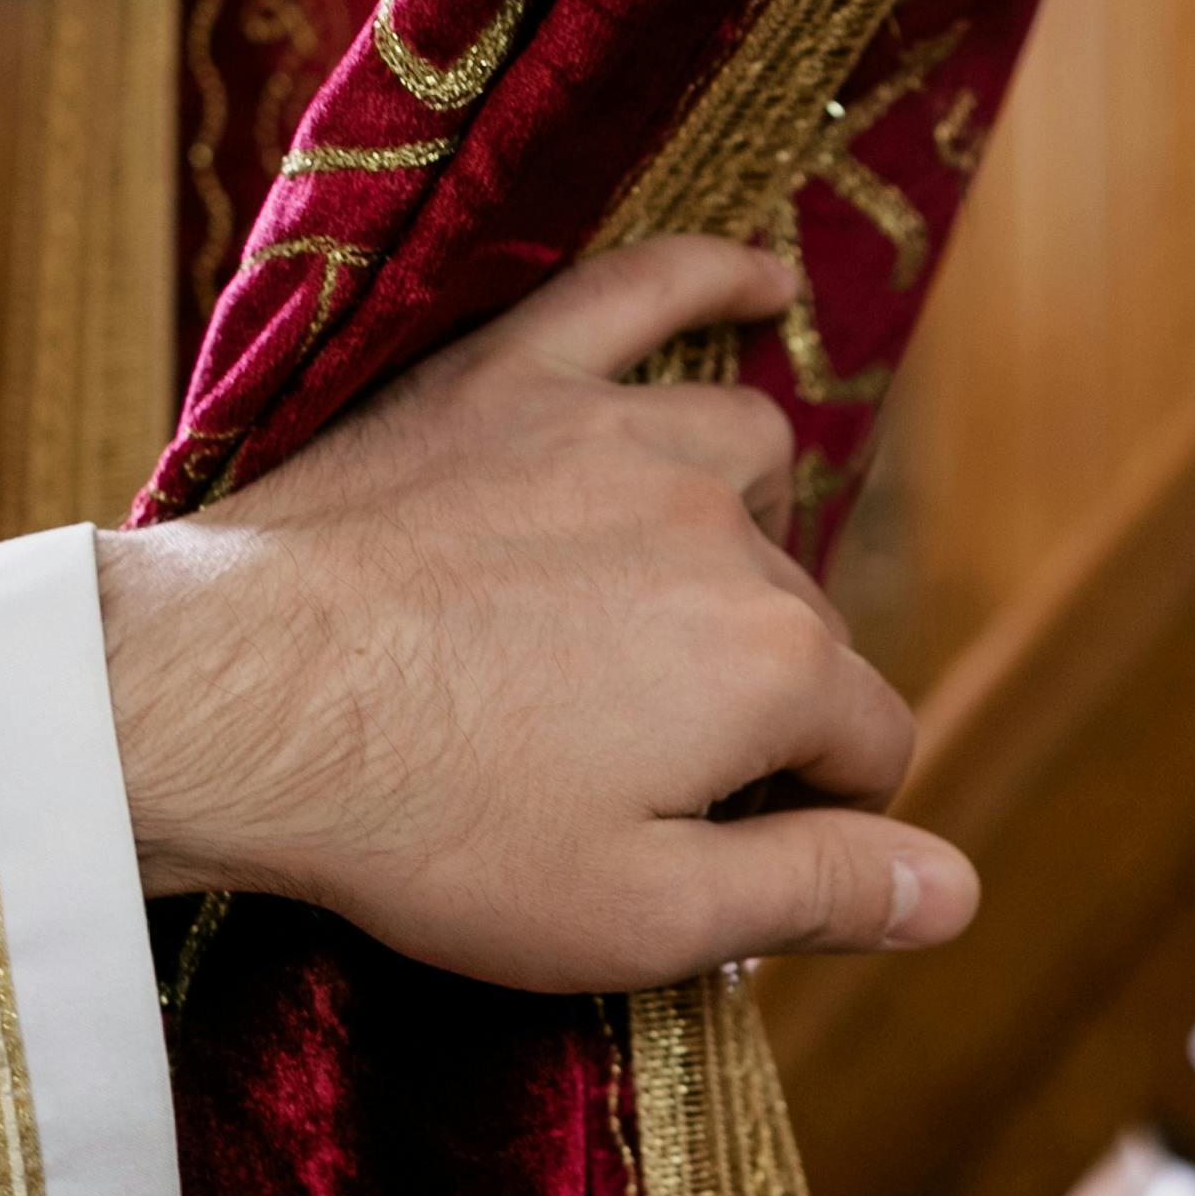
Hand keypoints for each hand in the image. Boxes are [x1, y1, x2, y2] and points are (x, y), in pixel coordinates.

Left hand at [94, 237, 979, 991]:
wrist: (233, 707)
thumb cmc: (429, 829)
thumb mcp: (637, 913)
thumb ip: (817, 894)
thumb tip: (961, 892)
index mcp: (772, 664)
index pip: (866, 743)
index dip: (810, 816)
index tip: (721, 853)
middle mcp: (724, 524)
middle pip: (798, 619)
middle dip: (750, 701)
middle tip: (623, 778)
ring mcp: (618, 433)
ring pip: (742, 462)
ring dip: (732, 534)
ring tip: (656, 613)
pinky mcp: (511, 381)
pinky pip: (642, 292)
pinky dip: (710, 282)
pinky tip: (758, 282)